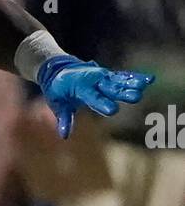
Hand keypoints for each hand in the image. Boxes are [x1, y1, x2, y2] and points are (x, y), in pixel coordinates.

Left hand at [37, 54, 153, 139]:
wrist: (58, 70)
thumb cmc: (57, 90)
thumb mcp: (56, 104)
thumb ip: (63, 118)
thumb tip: (64, 135)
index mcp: (81, 87)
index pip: (93, 97)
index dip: (102, 103)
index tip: (112, 110)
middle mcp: (94, 80)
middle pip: (110, 88)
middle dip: (123, 93)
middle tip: (136, 97)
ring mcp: (103, 77)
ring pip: (119, 81)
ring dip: (132, 83)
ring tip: (145, 86)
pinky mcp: (109, 76)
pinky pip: (123, 77)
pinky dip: (135, 77)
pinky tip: (149, 79)